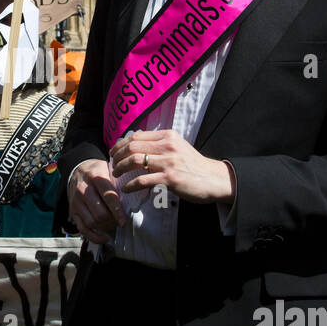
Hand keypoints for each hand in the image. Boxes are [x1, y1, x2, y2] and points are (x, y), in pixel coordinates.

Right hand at [67, 158, 124, 244]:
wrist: (77, 170)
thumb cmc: (98, 172)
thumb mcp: (109, 169)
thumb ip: (119, 182)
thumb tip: (135, 199)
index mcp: (95, 177)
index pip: (108, 197)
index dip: (118, 211)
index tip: (124, 221)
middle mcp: (83, 190)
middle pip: (100, 213)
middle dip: (112, 221)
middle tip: (120, 222)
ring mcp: (76, 201)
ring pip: (92, 222)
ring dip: (105, 228)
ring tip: (113, 226)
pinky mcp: (72, 211)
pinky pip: (82, 229)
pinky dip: (94, 237)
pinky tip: (104, 238)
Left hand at [110, 130, 232, 204]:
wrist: (214, 179)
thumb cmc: (194, 165)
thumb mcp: (178, 147)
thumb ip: (160, 145)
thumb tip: (137, 145)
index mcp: (168, 136)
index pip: (136, 136)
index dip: (120, 144)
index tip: (114, 152)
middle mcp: (168, 146)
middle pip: (132, 147)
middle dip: (117, 156)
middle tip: (112, 165)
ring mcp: (169, 162)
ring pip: (135, 161)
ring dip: (120, 168)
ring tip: (116, 175)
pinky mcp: (170, 178)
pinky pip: (143, 180)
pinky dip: (130, 185)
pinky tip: (126, 189)